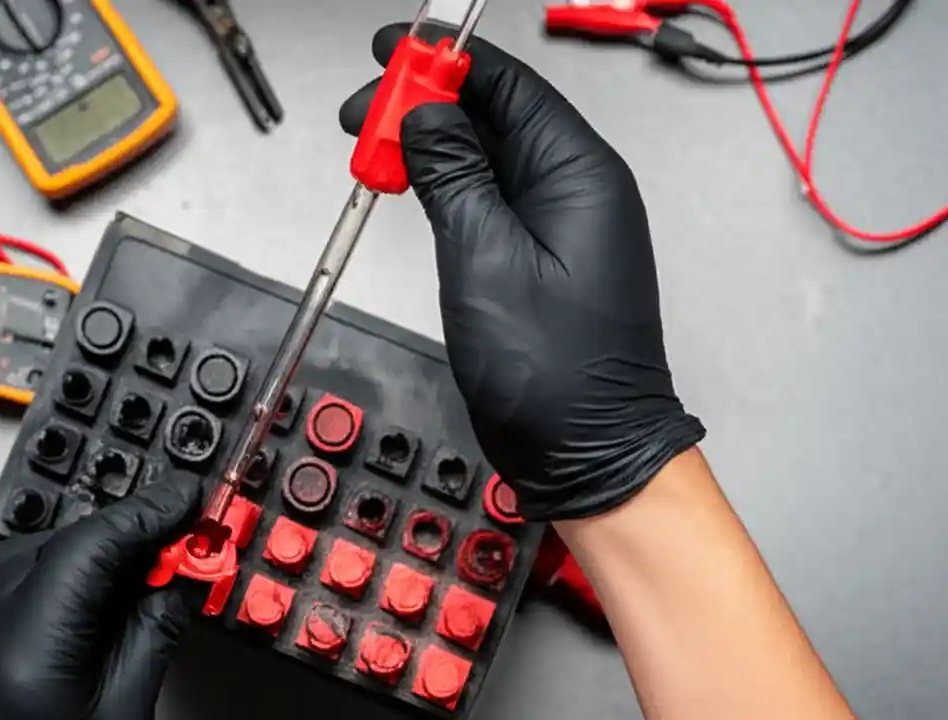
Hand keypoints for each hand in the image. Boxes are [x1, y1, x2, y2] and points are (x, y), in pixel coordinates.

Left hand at [0, 479, 202, 719]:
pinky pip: (34, 555)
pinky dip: (74, 566)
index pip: (96, 542)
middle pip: (80, 539)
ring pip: (60, 542)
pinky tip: (99, 595)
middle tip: (191, 546)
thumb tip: (191, 562)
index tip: (192, 496)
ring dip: (108, 555)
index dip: (152, 511)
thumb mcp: (121, 705)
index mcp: (22, 643)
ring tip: (145, 585)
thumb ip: (158, 624)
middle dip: (140, 539)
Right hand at [341, 25, 704, 519]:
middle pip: (496, 117)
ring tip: (373, 147)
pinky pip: (489, 198)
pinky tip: (410, 183)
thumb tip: (426, 117)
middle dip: (426, 106)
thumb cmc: (556, 372)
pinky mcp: (539, 256)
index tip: (394, 51)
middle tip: (365, 110)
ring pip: (488, 157)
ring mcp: (559, 224)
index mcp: (580, 174)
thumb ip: (453, 178)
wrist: (588, 451)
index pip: (510, 88)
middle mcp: (576, 189)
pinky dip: (445, 185)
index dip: (446, 63)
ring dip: (430, 146)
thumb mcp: (485, 259)